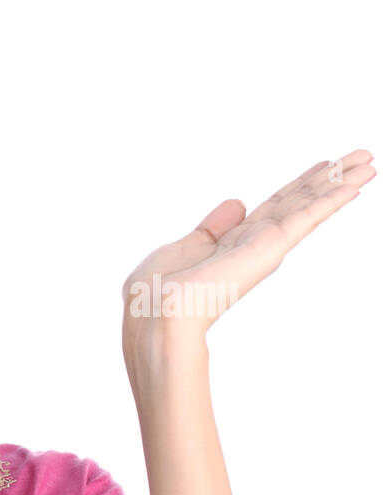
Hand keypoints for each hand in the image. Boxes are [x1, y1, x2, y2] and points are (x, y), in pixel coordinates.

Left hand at [121, 148, 374, 371]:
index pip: (274, 206)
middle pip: (299, 201)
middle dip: (329, 178)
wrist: (155, 313)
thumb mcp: (183, 247)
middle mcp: (254, 243)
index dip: (299, 185)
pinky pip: (305, 219)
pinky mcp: (269, 248)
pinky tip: (355, 184)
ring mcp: (263, 246)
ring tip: (369, 161)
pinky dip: (330, 200)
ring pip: (308, 205)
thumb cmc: (156, 290)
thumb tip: (238, 203)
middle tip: (363, 155)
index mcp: (232, 242)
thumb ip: (212, 227)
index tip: (323, 165)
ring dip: (339, 182)